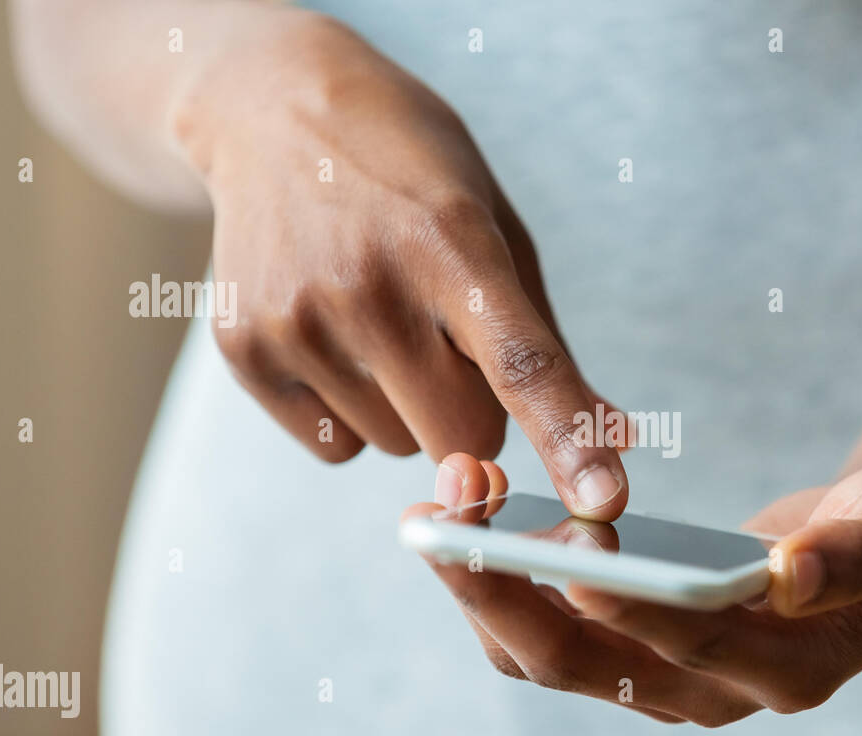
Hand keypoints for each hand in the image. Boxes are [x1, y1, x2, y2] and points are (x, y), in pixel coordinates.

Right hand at [174, 12, 626, 517]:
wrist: (270, 110)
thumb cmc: (409, 177)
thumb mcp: (495, 229)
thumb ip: (549, 346)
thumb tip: (616, 439)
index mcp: (452, 243)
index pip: (523, 363)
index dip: (568, 437)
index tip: (605, 499)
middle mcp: (370, 284)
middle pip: (465, 437)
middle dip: (474, 411)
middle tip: (445, 338)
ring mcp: (298, 320)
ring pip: (399, 448)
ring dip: (407, 408)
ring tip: (377, 319)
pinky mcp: (245, 351)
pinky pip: (338, 448)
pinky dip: (350, 413)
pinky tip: (332, 335)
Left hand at [405, 454, 861, 725]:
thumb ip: (854, 555)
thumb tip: (787, 573)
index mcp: (789, 672)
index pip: (691, 650)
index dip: (625, 606)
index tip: (564, 548)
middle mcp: (714, 690)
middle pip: (585, 666)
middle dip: (506, 592)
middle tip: (444, 517)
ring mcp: (668, 674)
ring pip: (549, 653)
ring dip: (487, 582)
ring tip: (445, 498)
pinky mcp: (637, 646)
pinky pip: (552, 626)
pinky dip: (506, 577)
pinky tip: (478, 514)